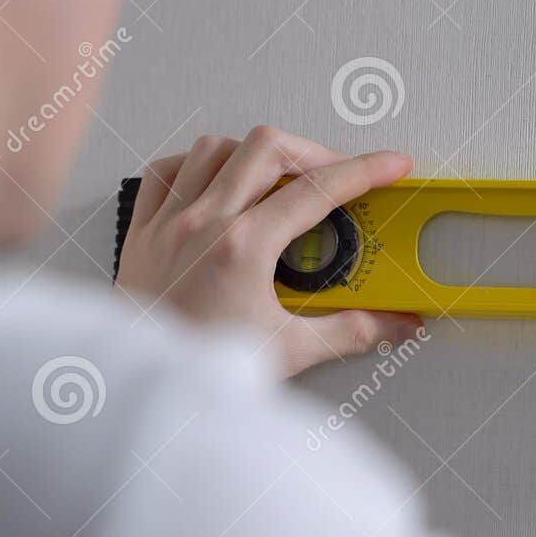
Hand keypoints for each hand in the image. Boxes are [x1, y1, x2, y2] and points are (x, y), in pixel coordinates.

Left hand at [115, 126, 423, 376]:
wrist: (140, 388)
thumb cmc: (198, 369)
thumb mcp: (287, 351)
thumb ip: (349, 332)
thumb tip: (395, 324)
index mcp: (242, 248)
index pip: (317, 190)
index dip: (365, 171)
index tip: (391, 166)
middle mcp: (202, 223)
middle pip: (267, 148)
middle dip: (312, 152)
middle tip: (336, 174)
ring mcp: (168, 221)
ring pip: (214, 148)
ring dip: (254, 153)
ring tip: (278, 175)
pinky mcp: (141, 230)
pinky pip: (164, 170)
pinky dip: (195, 164)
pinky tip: (214, 179)